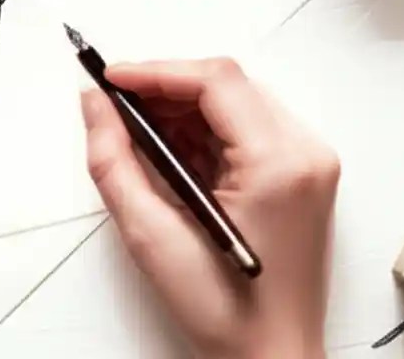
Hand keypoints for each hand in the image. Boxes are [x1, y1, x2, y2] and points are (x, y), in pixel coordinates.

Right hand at [82, 59, 338, 358]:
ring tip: (138, 136)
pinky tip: (170, 156)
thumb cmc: (226, 312)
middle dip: (166, 89)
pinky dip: (203, 133)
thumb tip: (95, 105)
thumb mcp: (150, 235)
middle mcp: (305, 154)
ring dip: (183, 110)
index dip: (156, 72)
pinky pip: (246, 130)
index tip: (111, 79)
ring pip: (236, 104)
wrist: (270, 358)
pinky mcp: (300, 177)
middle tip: (116, 105)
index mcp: (280, 164)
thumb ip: (113, 160)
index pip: (216, 82)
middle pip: (228, 85)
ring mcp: (308, 165)